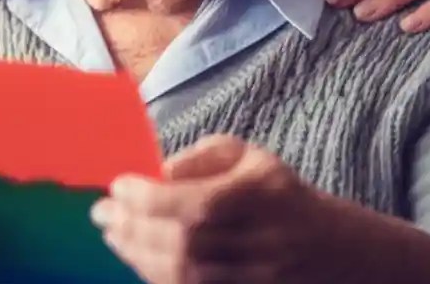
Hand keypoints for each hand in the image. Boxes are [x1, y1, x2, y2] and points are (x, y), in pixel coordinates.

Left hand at [91, 135, 319, 283]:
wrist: (329, 248)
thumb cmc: (276, 193)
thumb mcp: (247, 157)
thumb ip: (201, 157)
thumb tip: (157, 171)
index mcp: (260, 194)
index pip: (195, 203)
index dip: (147, 199)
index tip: (116, 186)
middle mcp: (260, 239)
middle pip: (185, 244)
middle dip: (132, 227)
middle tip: (101, 213)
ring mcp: (254, 276)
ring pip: (185, 275)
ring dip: (137, 254)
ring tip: (112, 233)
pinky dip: (157, 276)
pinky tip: (136, 257)